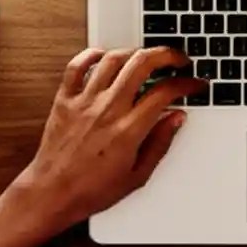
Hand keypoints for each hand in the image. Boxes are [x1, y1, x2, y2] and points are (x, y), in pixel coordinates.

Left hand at [18, 47, 203, 233]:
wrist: (52, 194)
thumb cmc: (91, 190)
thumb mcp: (137, 176)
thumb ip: (160, 143)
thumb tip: (176, 118)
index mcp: (128, 131)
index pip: (165, 92)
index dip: (186, 84)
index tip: (193, 84)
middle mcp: (107, 110)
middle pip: (142, 63)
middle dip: (167, 55)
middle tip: (176, 60)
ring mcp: (84, 102)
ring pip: (113, 59)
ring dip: (135, 52)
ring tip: (146, 58)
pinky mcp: (65, 99)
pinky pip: (77, 65)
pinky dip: (92, 54)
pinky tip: (105, 56)